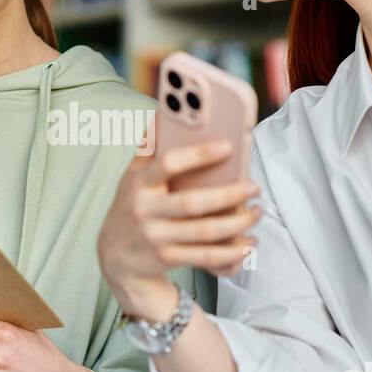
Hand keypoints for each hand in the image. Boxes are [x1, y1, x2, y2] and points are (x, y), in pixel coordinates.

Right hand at [97, 117, 260, 318]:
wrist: (114, 255)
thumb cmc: (133, 205)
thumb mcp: (132, 176)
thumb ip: (149, 148)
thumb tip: (164, 112)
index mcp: (139, 184)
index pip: (167, 163)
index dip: (198, 154)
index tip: (228, 146)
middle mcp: (145, 211)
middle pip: (193, 203)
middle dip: (229, 195)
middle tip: (254, 187)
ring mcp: (156, 238)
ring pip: (204, 232)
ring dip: (237, 223)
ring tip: (256, 211)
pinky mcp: (167, 259)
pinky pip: (206, 257)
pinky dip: (232, 252)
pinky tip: (250, 241)